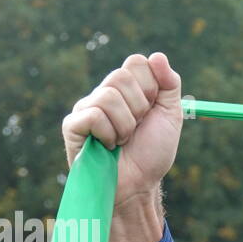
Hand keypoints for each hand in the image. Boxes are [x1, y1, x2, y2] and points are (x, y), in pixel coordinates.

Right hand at [61, 53, 181, 241]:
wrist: (138, 185)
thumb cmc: (152, 154)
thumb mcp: (171, 116)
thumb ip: (169, 84)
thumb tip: (157, 56)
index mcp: (127, 89)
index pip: (136, 62)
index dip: (151, 88)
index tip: (151, 111)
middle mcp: (104, 94)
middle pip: (121, 76)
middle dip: (139, 108)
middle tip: (136, 129)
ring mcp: (86, 107)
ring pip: (109, 97)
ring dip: (126, 126)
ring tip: (122, 141)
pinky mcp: (72, 125)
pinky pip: (94, 115)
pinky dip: (109, 134)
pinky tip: (107, 146)